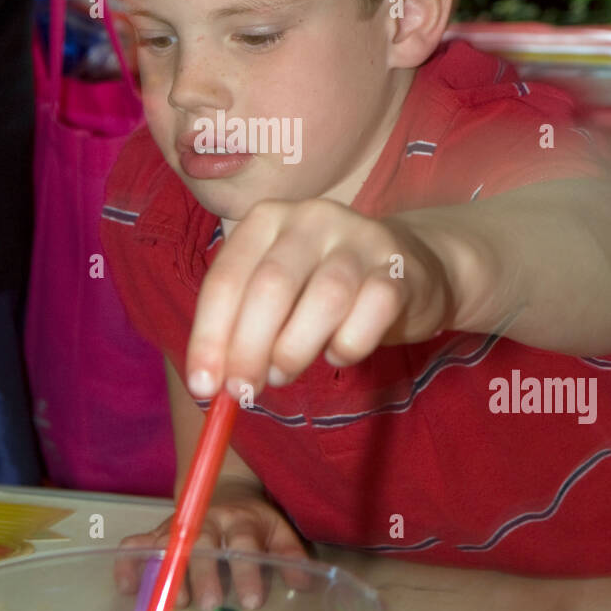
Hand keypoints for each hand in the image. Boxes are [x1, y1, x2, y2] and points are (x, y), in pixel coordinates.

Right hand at [114, 478, 312, 609]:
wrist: (224, 492)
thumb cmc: (253, 522)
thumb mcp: (278, 531)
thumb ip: (289, 554)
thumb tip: (305, 583)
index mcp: (240, 521)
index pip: (243, 542)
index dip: (247, 570)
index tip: (252, 601)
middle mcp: (207, 520)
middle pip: (203, 543)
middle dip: (205, 573)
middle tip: (210, 605)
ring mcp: (179, 526)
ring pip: (169, 544)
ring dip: (169, 572)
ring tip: (175, 602)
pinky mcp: (157, 533)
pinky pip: (136, 544)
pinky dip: (129, 563)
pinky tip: (127, 588)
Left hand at [186, 198, 454, 399]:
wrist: (406, 266)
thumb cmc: (321, 286)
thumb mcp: (275, 294)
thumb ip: (240, 329)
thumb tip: (212, 384)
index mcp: (267, 220)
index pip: (227, 278)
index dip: (210, 336)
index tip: (204, 386)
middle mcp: (311, 218)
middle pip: (272, 286)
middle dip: (249, 348)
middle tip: (243, 392)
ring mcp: (360, 239)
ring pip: (324, 299)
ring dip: (296, 349)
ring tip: (284, 373)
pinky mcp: (399, 268)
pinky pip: (373, 312)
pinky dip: (349, 344)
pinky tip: (338, 353)